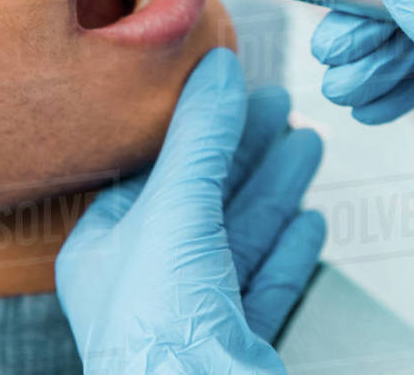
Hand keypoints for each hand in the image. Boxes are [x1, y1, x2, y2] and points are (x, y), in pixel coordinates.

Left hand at [56, 48, 324, 373]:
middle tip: (280, 106)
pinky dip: (287, 250)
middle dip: (246, 151)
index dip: (195, 129)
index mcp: (104, 250)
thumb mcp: (174, 208)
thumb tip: (215, 69)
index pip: (153, 173)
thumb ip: (198, 137)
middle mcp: (142, 283)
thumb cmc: (158, 328)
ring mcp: (190, 316)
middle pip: (204, 200)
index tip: (229, 92)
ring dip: (276, 190)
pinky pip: (263, 285)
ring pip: (239, 239)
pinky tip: (310, 221)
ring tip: (308, 144)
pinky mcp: (233, 344)